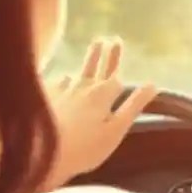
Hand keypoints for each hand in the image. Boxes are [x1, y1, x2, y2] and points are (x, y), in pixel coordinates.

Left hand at [41, 38, 157, 190]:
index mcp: (102, 95)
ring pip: (75, 73)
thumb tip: (153, 85)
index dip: (117, 61)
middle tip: (107, 39)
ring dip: (85, 62)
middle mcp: (82, 88)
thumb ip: (133, 106)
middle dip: (103, 53)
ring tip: (89, 54)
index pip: (115, 76)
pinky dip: (62, 80)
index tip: (118, 43)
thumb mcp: (116, 130)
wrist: (39, 154)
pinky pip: (56, 83)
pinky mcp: (43, 99)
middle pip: (95, 67)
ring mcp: (60, 92)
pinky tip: (62, 79)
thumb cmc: (84, 149)